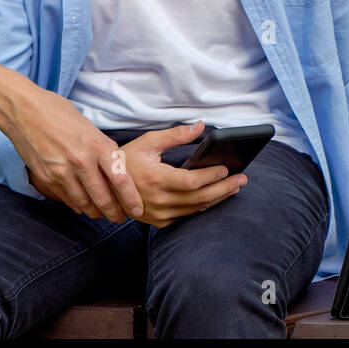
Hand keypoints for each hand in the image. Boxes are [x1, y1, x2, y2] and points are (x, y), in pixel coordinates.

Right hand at [5, 86, 142, 222]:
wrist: (22, 110)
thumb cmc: (57, 112)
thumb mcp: (88, 126)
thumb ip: (102, 147)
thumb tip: (115, 165)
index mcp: (96, 145)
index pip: (120, 180)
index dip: (131, 199)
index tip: (137, 210)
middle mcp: (81, 161)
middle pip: (103, 198)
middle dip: (114, 213)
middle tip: (120, 218)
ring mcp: (61, 172)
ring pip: (84, 204)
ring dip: (96, 212)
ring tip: (102, 214)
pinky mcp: (46, 178)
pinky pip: (66, 199)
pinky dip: (77, 205)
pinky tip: (82, 206)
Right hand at [118, 121, 245, 227]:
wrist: (106, 185)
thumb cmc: (127, 160)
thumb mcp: (148, 142)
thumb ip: (176, 135)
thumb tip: (200, 126)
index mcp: (156, 179)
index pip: (192, 181)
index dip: (212, 176)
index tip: (226, 168)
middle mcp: (159, 200)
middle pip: (200, 198)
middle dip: (224, 189)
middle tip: (242, 180)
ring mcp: (159, 214)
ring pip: (196, 209)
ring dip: (217, 198)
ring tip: (234, 188)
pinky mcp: (159, 221)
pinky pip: (187, 215)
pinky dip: (202, 206)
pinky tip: (214, 197)